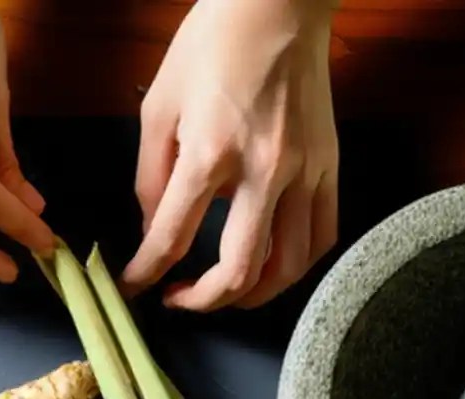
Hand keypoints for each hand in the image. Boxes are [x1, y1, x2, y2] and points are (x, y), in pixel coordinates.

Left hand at [125, 0, 338, 310]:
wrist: (277, 5)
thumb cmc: (212, 45)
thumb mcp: (159, 106)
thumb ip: (151, 176)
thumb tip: (153, 228)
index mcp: (210, 153)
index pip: (172, 238)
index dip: (146, 274)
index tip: (135, 288)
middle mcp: (263, 171)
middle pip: (239, 271)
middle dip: (203, 301)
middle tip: (181, 299)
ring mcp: (304, 172)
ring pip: (289, 266)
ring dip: (254, 294)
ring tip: (226, 292)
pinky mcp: (329, 167)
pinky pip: (321, 236)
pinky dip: (296, 263)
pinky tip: (273, 262)